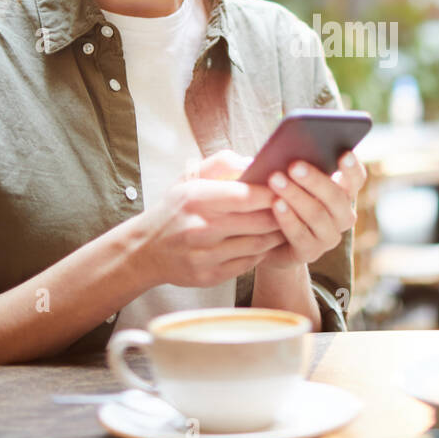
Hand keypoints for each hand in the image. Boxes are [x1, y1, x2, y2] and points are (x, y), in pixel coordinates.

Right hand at [127, 151, 283, 288]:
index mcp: (196, 199)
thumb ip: (221, 164)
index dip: (272, 192)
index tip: (285, 186)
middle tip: (293, 206)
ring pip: (258, 244)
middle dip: (281, 213)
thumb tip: (254, 161)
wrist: (145, 250)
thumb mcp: (189, 178)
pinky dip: (261, 252)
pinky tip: (265, 242)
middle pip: (259, 222)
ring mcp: (205, 255)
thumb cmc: (175, 209)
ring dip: (276, 234)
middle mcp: (200, 228)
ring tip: (285, 223)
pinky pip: (248, 263)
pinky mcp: (209, 276)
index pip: (246, 196)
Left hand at [259, 152, 366, 269]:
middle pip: (336, 197)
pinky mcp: (310, 253)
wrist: (272, 241)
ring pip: (317, 214)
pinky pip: (300, 234)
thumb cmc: (285, 198)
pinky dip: (287, 218)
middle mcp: (343, 216)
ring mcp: (329, 237)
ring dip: (295, 195)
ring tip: (275, 180)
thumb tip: (289, 149)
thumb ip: (300, 169)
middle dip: (314, 180)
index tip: (344, 153)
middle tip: (294, 165)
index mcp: (344, 193)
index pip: (357, 179)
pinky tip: (275, 203)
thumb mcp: (295, 182)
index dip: (352, 168)